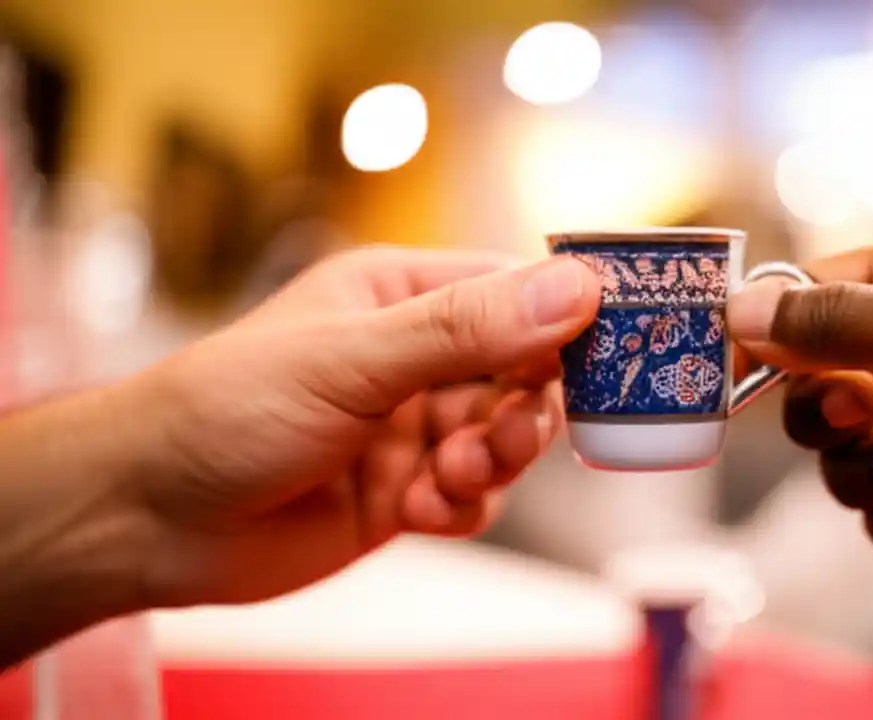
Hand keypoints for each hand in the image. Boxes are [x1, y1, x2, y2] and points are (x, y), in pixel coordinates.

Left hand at [120, 247, 598, 605]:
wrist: (150, 519)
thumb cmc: (228, 408)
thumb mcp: (352, 357)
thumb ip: (464, 329)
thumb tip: (574, 289)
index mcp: (401, 294)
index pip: (514, 289)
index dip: (568, 317)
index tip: (616, 347)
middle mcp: (415, 357)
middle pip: (524, 371)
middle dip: (524, 409)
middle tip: (506, 436)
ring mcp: (413, 426)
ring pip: (507, 438)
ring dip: (494, 461)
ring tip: (451, 476)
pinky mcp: (407, 491)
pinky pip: (476, 496)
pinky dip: (462, 506)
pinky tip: (418, 512)